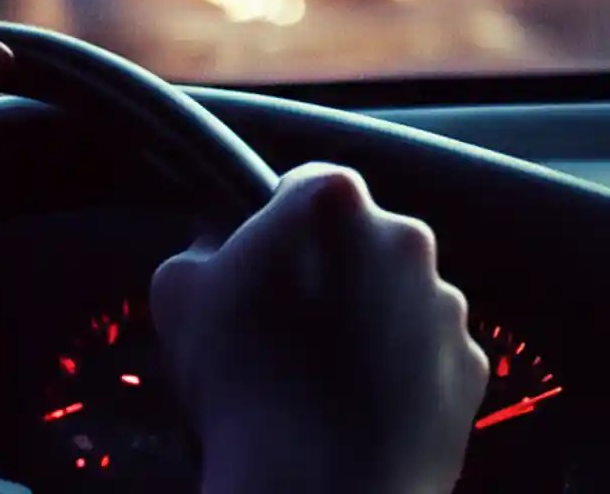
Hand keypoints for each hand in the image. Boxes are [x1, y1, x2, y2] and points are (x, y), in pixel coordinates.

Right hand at [151, 163, 487, 493]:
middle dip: (324, 269)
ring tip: (315, 375)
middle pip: (356, 237)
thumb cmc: (240, 380)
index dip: (272, 223)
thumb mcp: (177, 290)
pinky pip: (424, 352)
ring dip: (362, 319)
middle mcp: (403, 238)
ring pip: (393, 294)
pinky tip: (352, 404)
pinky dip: (396, 369)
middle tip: (281, 323)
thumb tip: (219, 247)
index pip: (301, 184)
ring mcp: (445, 304)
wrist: (316, 484)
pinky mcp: (469, 365)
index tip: (256, 263)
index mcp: (331, 202)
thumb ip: (202, 246)